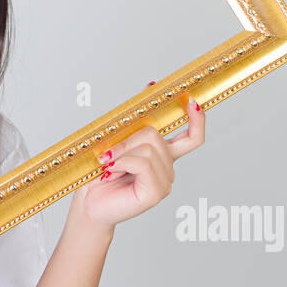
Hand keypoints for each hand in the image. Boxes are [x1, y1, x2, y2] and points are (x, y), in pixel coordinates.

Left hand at [72, 94, 205, 230]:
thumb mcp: (118, 138)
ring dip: (121, 153)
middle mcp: (168, 168)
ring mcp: (164, 182)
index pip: (192, 137)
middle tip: (106, 152)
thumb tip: (151, 86)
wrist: (88, 201)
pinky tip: (111, 172)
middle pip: (156, 135)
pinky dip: (122, 163)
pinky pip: (142, 163)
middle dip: (127, 139)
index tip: (192, 102)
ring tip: (108, 166)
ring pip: (148, 148)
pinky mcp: (155, 193)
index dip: (197, 119)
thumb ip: (137, 117)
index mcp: (163, 155)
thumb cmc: (100, 172)